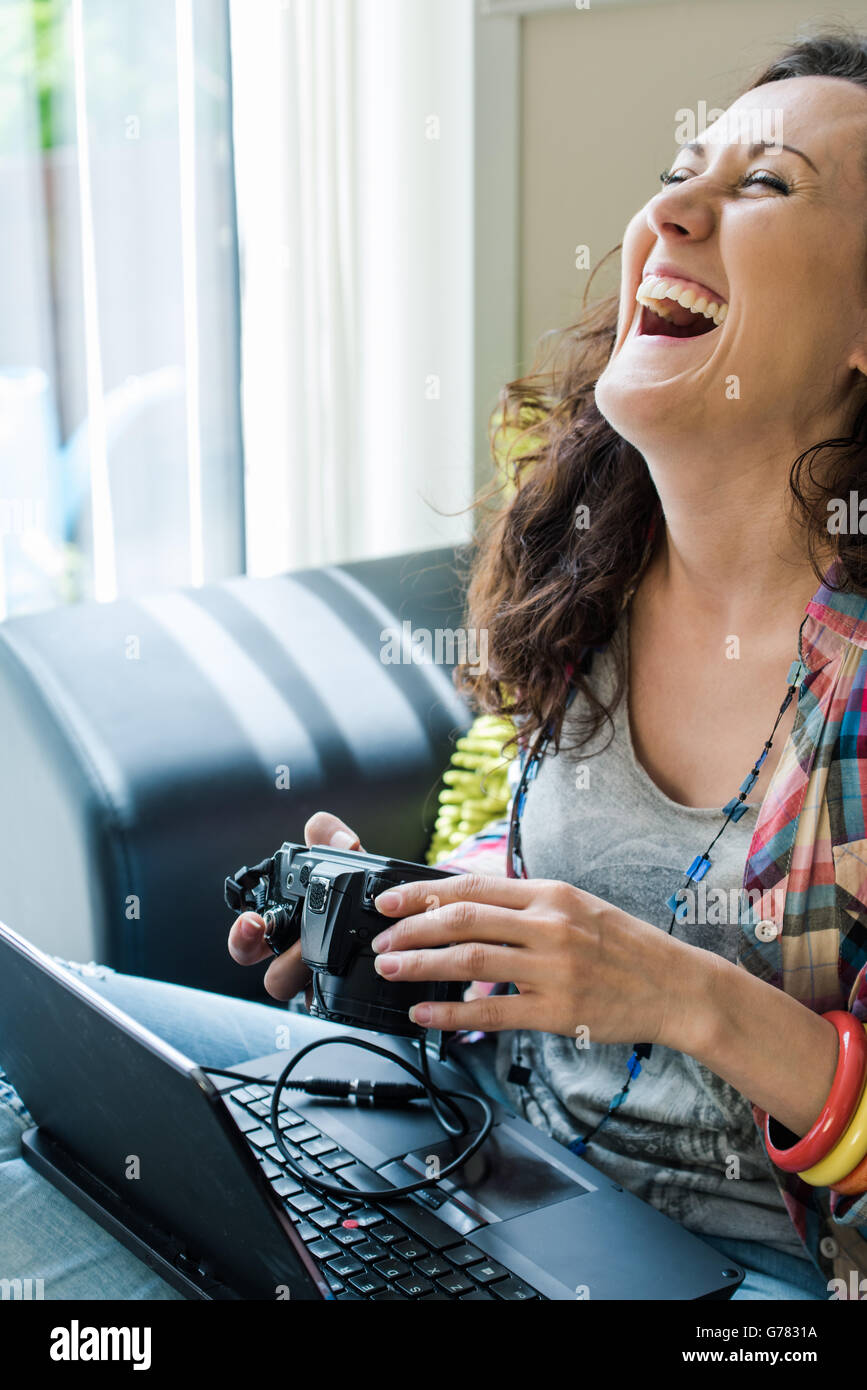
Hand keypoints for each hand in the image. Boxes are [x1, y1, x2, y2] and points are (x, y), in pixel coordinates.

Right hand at [227, 811, 363, 1003]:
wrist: (406, 919)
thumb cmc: (366, 892)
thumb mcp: (352, 863)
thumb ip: (335, 841)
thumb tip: (324, 830)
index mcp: (289, 924)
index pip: (249, 939)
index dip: (243, 936)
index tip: (251, 922)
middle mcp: (298, 956)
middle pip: (271, 976)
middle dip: (279, 964)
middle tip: (294, 946)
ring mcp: (318, 979)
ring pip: (298, 993)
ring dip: (305, 972)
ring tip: (325, 953)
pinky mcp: (341, 995)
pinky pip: (328, 1006)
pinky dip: (334, 996)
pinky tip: (353, 978)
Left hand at [369, 873, 699, 1046]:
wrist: (675, 986)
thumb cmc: (624, 946)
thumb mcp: (577, 906)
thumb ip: (525, 904)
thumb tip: (465, 903)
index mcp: (549, 894)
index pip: (472, 885)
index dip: (422, 892)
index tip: (389, 900)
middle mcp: (549, 926)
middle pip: (464, 920)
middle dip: (412, 928)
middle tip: (380, 939)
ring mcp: (553, 969)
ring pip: (471, 962)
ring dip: (422, 965)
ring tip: (390, 968)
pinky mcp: (557, 1010)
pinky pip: (492, 1012)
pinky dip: (452, 1014)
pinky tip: (424, 1015)